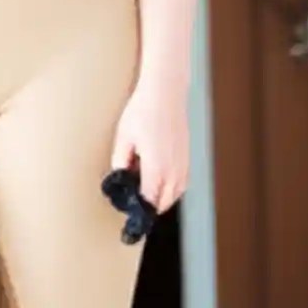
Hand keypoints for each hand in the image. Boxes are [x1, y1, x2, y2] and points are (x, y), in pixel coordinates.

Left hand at [110, 78, 189, 214]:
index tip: (128, 213)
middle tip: (133, 205)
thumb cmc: (142, 113)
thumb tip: (120, 178)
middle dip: (149, 207)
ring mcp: (183, 164)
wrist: (166, 94)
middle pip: (163, 203)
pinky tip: (160, 184)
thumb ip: (120, 162)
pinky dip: (172, 189)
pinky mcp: (188, 157)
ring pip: (175, 194)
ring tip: (144, 195)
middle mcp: (173, 170)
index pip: (148, 201)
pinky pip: (182, 183)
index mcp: (156, 168)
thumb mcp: (123, 138)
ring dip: (161, 199)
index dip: (138, 209)